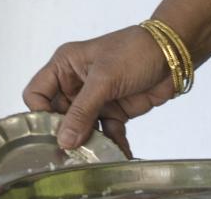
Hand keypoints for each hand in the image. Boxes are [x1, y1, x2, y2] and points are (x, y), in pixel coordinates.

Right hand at [23, 26, 175, 156]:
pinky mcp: (114, 111)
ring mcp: (95, 99)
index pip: (37, 94)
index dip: (40, 113)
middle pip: (58, 115)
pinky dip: (112, 144)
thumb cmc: (134, 52)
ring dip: (89, 142)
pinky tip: (119, 155)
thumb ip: (82, 111)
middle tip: (72, 152)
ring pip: (82, 127)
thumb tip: (63, 140)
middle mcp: (75, 83)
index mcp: (63, 67)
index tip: (51, 132)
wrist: (174, 54)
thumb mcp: (103, 80)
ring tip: (95, 158)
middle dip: (65, 133)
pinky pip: (107, 132)